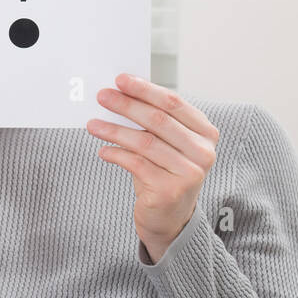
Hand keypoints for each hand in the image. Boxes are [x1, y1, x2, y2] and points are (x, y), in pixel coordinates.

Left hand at [87, 74, 219, 262]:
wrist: (170, 218)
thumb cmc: (164, 172)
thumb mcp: (166, 144)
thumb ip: (154, 121)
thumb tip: (121, 92)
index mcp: (205, 133)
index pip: (174, 103)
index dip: (146, 89)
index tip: (121, 80)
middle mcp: (203, 152)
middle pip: (158, 120)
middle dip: (126, 105)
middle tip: (102, 96)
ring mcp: (189, 173)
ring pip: (144, 142)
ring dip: (114, 130)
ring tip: (93, 124)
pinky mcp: (170, 190)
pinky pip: (135, 164)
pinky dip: (115, 154)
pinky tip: (103, 151)